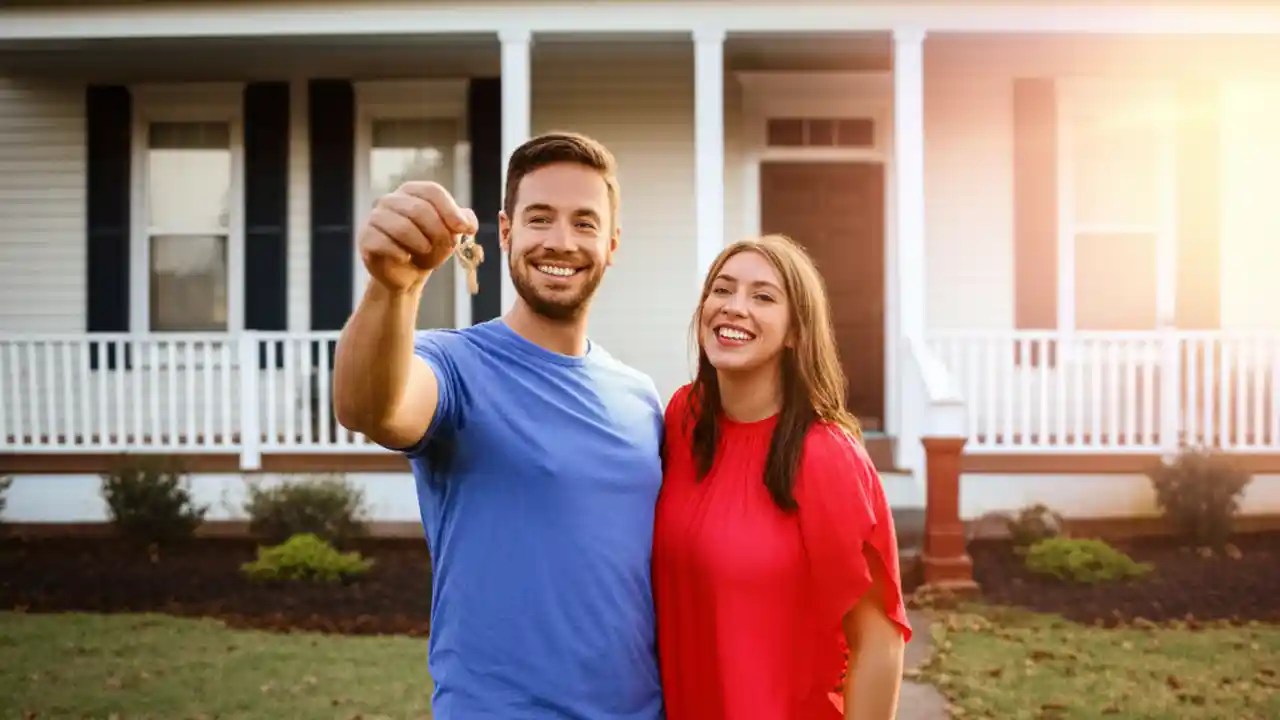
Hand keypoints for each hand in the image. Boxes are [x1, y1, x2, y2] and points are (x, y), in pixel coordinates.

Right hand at [358, 181, 479, 291]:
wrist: (406, 273)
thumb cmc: (429, 248)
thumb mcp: (450, 233)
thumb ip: (462, 221)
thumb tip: (468, 223)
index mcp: (412, 192)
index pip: (432, 191)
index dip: (450, 210)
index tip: (465, 230)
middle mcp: (391, 199)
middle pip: (419, 209)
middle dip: (438, 232)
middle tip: (445, 248)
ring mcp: (375, 217)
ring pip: (402, 226)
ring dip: (421, 244)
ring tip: (425, 252)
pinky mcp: (365, 237)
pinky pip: (383, 243)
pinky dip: (400, 253)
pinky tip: (405, 258)